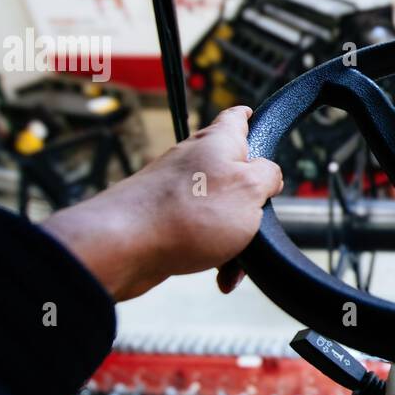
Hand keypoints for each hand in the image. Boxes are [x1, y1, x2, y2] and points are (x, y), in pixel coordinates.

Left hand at [41, 107, 283, 300]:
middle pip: (234, 173)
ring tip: (236, 263)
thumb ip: (269, 176)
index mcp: (218, 142)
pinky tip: (219, 276)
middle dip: (253, 203)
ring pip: (219, 211)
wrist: (125, 245)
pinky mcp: (162, 218)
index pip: (237, 118)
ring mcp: (176, 189)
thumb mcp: (251, 189)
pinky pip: (199, 235)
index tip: (256, 118)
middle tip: (260, 220)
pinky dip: (213, 254)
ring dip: (235, 239)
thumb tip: (269, 176)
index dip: (251, 117)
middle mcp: (194, 160)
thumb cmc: (189, 213)